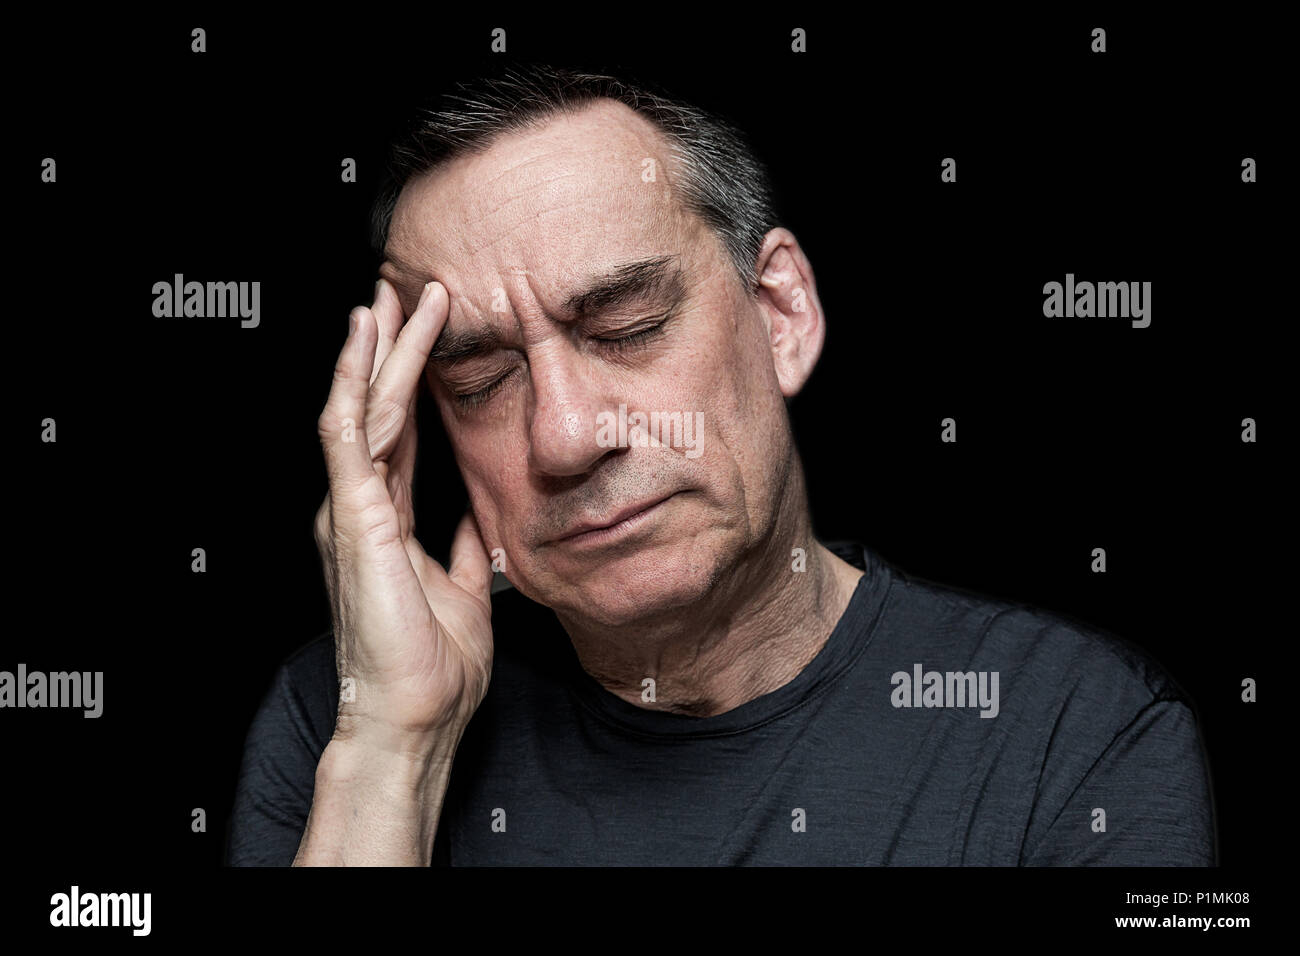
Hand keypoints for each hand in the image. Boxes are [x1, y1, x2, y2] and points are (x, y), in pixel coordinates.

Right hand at [314, 277, 493, 755]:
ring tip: (392, 298)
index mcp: (385, 520)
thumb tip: (480, 511)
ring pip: (362, 409)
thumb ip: (466, 544)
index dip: (409, 382)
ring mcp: (352, 509)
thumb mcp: (465, 586)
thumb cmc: (433, 664)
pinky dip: (357, 385)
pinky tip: (364, 343)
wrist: (415, 716)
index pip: (396, 433)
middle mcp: (362, 507)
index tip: (426, 336)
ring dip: (378, 352)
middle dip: (390, 349)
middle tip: (403, 292)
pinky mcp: (354, 517)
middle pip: (376, 409)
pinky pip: (350, 436)